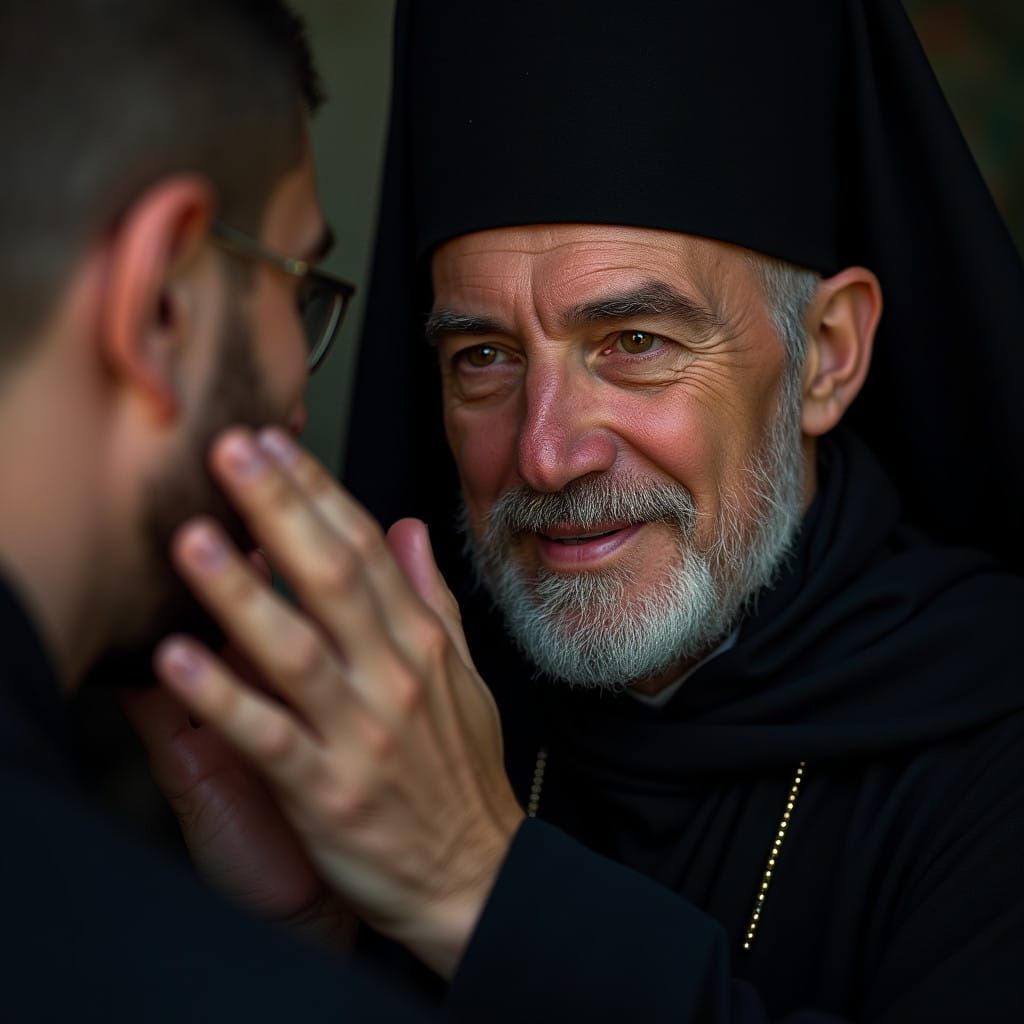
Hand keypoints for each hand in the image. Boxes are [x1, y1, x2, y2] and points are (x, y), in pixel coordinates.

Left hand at [152, 427, 524, 977]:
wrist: (474, 875)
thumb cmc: (461, 773)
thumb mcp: (463, 676)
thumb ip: (431, 598)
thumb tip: (409, 528)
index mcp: (422, 644)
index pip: (367, 549)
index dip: (317, 491)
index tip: (275, 444)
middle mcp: (393, 677)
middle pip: (333, 577)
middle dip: (279, 508)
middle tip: (231, 451)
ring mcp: (361, 733)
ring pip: (295, 649)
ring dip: (241, 592)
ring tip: (193, 541)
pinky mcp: (327, 791)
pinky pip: (269, 737)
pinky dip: (224, 698)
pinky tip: (181, 660)